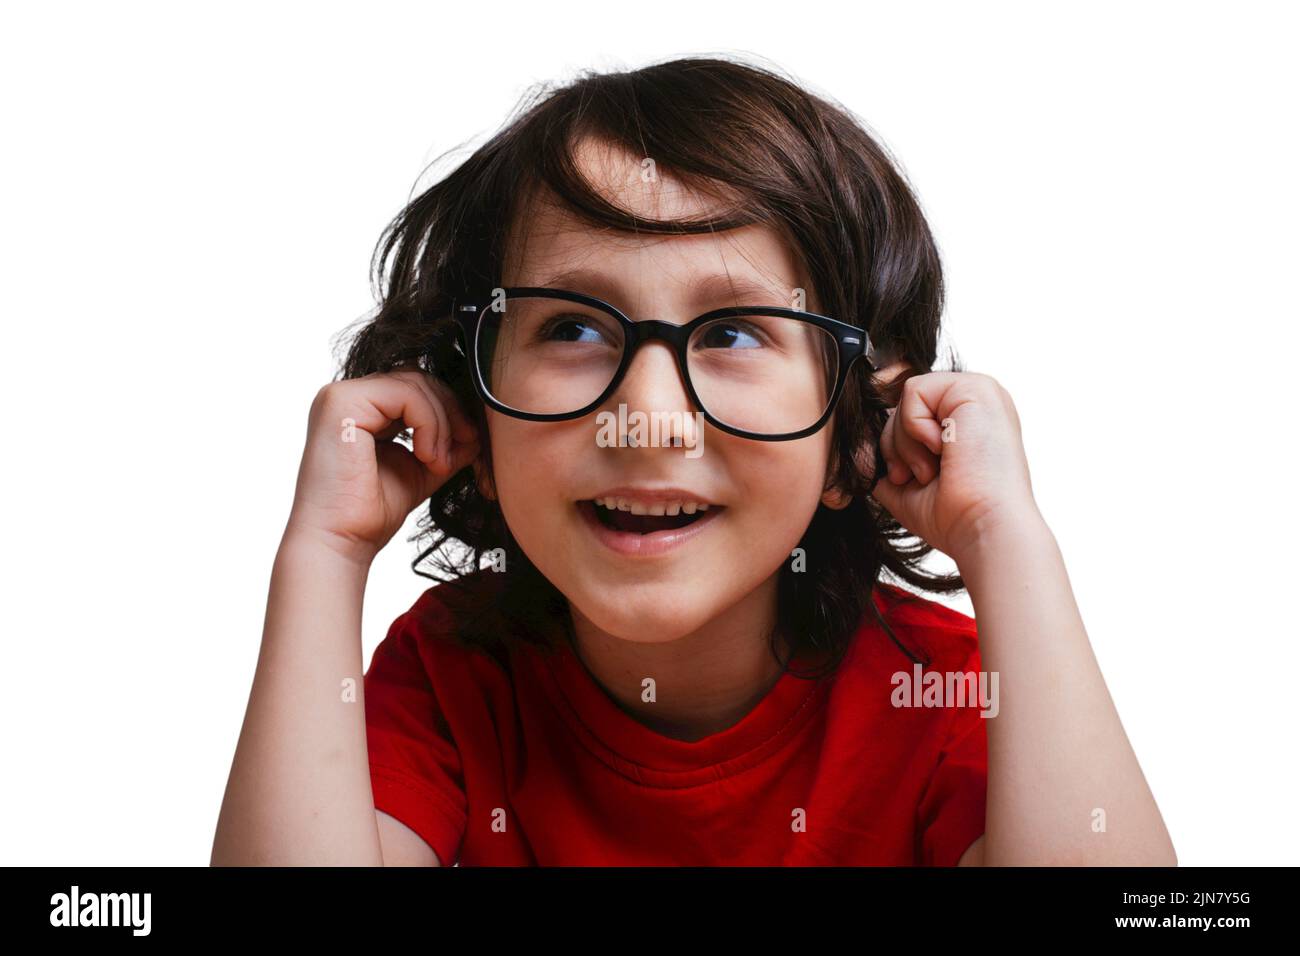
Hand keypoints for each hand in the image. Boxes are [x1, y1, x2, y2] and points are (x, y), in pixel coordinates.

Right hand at [284, 368, 479, 562]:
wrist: (341, 542)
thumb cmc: (370, 513)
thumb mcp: (420, 469)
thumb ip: (444, 444)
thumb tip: (476, 429)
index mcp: (361, 409)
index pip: (416, 387)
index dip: (449, 409)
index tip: (468, 443)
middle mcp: (347, 397)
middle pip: (418, 379)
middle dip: (451, 412)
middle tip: (465, 446)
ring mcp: (340, 397)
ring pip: (415, 384)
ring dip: (442, 423)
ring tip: (439, 461)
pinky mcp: (342, 404)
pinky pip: (405, 395)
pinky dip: (428, 424)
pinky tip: (426, 457)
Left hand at [868, 371, 1039, 564]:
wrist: (982, 526)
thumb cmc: (954, 516)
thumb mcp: (907, 488)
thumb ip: (885, 463)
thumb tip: (859, 451)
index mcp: (967, 424)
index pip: (910, 417)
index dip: (897, 447)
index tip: (906, 478)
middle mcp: (975, 404)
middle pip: (903, 408)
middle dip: (898, 448)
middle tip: (922, 477)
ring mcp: (978, 392)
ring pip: (905, 400)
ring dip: (907, 444)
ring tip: (935, 469)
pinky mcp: (975, 387)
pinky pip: (913, 390)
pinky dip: (914, 427)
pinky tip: (943, 450)